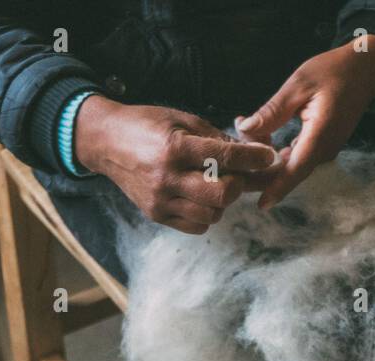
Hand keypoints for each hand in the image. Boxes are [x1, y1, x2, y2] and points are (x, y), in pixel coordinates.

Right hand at [74, 97, 276, 233]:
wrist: (106, 142)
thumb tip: (252, 151)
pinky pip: (195, 226)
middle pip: (222, 195)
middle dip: (237, 185)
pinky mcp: (156, 214)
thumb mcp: (182, 120)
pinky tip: (202, 198)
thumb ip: (216, 137)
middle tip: (236, 174)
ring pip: (212, 216)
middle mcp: (167, 178)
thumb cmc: (146, 125)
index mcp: (175, 148)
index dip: (253, 158)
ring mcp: (160, 200)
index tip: (268, 157)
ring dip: (222, 202)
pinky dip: (207, 215)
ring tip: (216, 185)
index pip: (225, 157)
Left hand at [235, 35, 374, 209]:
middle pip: (290, 171)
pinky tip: (263, 135)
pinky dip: (278, 151)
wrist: (364, 68)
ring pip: (291, 164)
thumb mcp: (298, 85)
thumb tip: (245, 129)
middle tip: (236, 155)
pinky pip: (297, 156)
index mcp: (320, 135)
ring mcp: (325, 149)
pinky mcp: (322, 146)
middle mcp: (324, 149)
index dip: (278, 188)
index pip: (297, 169)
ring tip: (246, 135)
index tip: (262, 205)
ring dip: (267, 157)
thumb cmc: (333, 71)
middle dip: (261, 169)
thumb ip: (272, 111)